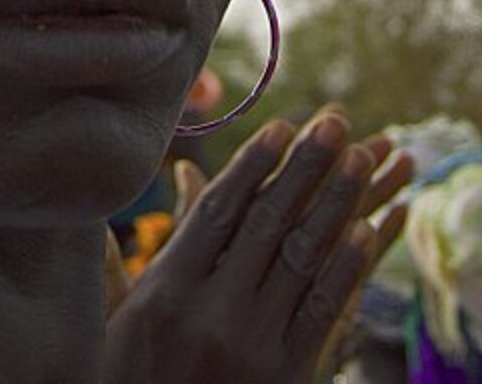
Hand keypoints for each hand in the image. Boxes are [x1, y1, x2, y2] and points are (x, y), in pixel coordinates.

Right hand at [103, 108, 412, 383]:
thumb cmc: (127, 382)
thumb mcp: (116, 322)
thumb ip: (126, 260)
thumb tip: (114, 212)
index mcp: (164, 290)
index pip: (217, 210)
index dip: (253, 164)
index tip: (283, 126)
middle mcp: (209, 311)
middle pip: (267, 222)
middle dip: (305, 167)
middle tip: (334, 122)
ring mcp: (251, 343)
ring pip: (302, 257)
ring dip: (337, 202)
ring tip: (360, 158)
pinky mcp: (285, 373)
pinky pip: (323, 307)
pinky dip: (347, 266)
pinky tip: (367, 229)